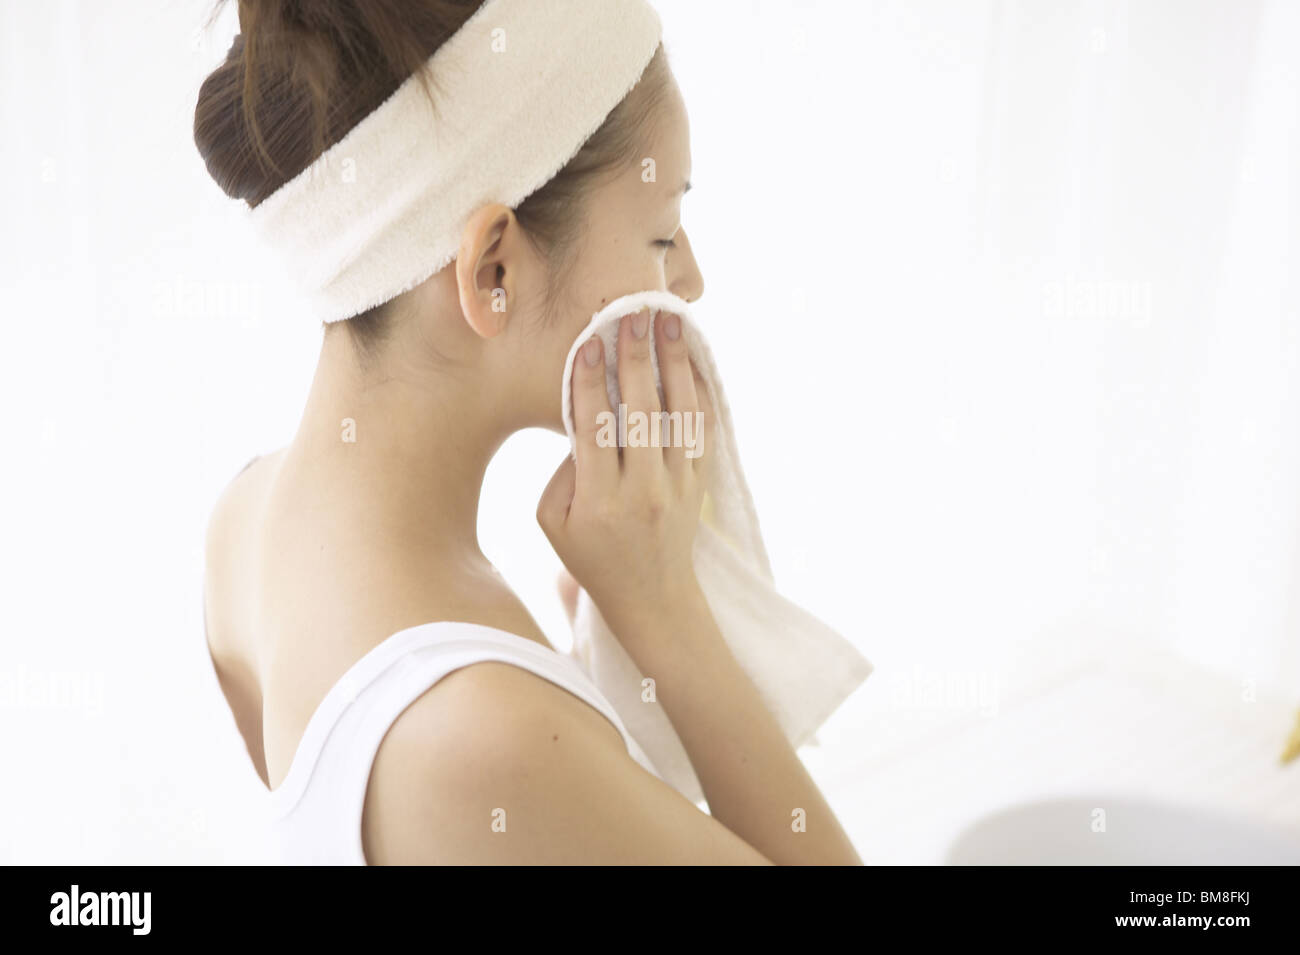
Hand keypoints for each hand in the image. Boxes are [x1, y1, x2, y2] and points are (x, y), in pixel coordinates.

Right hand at [538, 307, 712, 636]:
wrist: (652, 597)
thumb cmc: (592, 556)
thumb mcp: (553, 522)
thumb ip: (563, 471)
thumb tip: (586, 419)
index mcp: (599, 500)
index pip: (595, 429)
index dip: (591, 382)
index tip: (589, 343)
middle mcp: (643, 489)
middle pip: (642, 412)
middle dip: (637, 358)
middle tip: (634, 315)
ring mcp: (677, 485)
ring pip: (679, 414)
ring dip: (675, 363)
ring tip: (670, 322)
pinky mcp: (699, 483)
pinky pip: (701, 428)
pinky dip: (697, 390)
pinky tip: (690, 358)